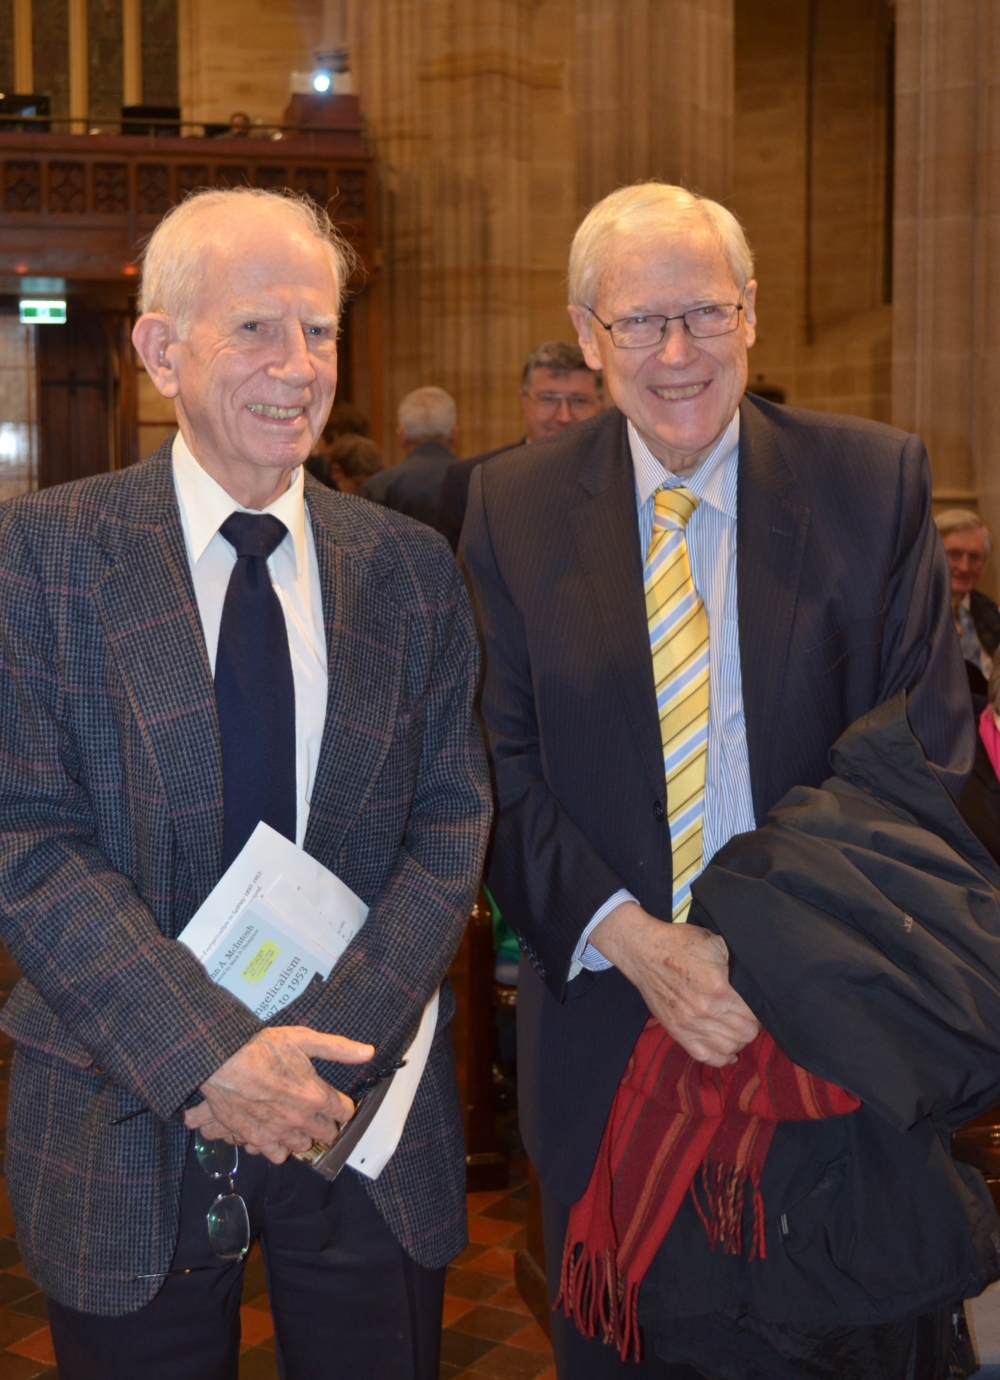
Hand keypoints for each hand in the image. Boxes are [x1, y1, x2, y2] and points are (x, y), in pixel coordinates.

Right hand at [183, 1026, 373, 1163]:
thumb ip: (338, 1048)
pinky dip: (279, 1147)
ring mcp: (278, 1132)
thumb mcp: (304, 1039)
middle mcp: (300, 1119)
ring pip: (303, 1146)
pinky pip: (277, 1155)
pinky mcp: (257, 1139)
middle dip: (327, 1124)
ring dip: (304, 1136)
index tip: (337, 1101)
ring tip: (297, 1123)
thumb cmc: (262, 1047)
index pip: (344, 1112)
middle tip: (318, 1112)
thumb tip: (368, 1053)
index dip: (343, 1105)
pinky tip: (277, 1133)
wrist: (223, 1060)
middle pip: (327, 1134)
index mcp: (315, 1095)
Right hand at [590, 901, 759, 1065]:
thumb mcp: (715, 942)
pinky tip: (728, 1051)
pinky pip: (706, 1056)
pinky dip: (721, 1058)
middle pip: (746, 1033)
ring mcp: (690, 1024)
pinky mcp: (677, 1032)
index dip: (759, 1009)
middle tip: (749, 1016)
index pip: (753, 1013)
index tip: (757, 1004)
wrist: (643, 952)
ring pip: (730, 1048)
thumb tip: (755, 981)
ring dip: (739, 1040)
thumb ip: (736, 965)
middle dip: (752, 1025)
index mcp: (718, 987)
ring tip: (737, 1029)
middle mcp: (705, 1010)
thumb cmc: (679, 944)